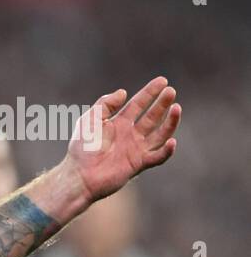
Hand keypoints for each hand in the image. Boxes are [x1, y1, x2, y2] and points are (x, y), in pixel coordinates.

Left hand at [64, 76, 180, 202]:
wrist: (79, 176)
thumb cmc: (81, 149)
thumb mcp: (90, 120)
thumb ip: (105, 104)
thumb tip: (124, 92)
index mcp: (118, 123)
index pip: (138, 104)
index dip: (150, 93)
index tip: (163, 81)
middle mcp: (130, 135)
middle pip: (152, 117)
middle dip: (162, 104)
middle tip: (171, 91)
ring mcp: (136, 149)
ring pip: (160, 134)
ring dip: (170, 122)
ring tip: (176, 108)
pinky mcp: (138, 164)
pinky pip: (158, 157)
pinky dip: (167, 151)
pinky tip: (172, 141)